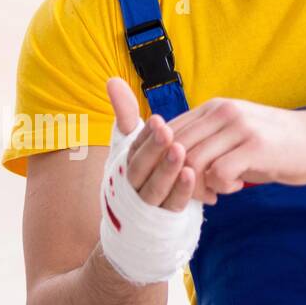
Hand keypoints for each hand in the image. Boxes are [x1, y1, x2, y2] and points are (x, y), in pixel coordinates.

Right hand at [105, 77, 198, 210]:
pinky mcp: (163, 219)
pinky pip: (172, 205)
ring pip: (154, 187)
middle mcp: (132, 185)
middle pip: (139, 168)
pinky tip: (192, 175)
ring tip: (180, 151)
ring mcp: (146, 205)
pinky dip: (181, 191)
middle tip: (166, 131)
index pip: (133, 148)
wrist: (139, 224)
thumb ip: (125, 114)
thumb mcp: (132, 145)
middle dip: (152, 149)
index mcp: (125, 165)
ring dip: (166, 170)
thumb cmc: (141, 174)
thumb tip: (112, 80)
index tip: (158, 120)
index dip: (145, 135)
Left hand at [165, 98, 305, 200]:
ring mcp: (239, 127)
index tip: (185, 179)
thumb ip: (206, 141)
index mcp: (213, 108)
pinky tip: (237, 187)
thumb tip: (170, 163)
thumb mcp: (234, 133)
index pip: (166, 133)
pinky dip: (221, 187)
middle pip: (174, 149)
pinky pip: (217, 173)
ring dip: (200, 186)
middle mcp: (222, 112)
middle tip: (202, 192)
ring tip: (219, 191)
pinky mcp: (255, 146)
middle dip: (181, 178)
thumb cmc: (274, 144)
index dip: (167, 162)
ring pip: (192, 161)